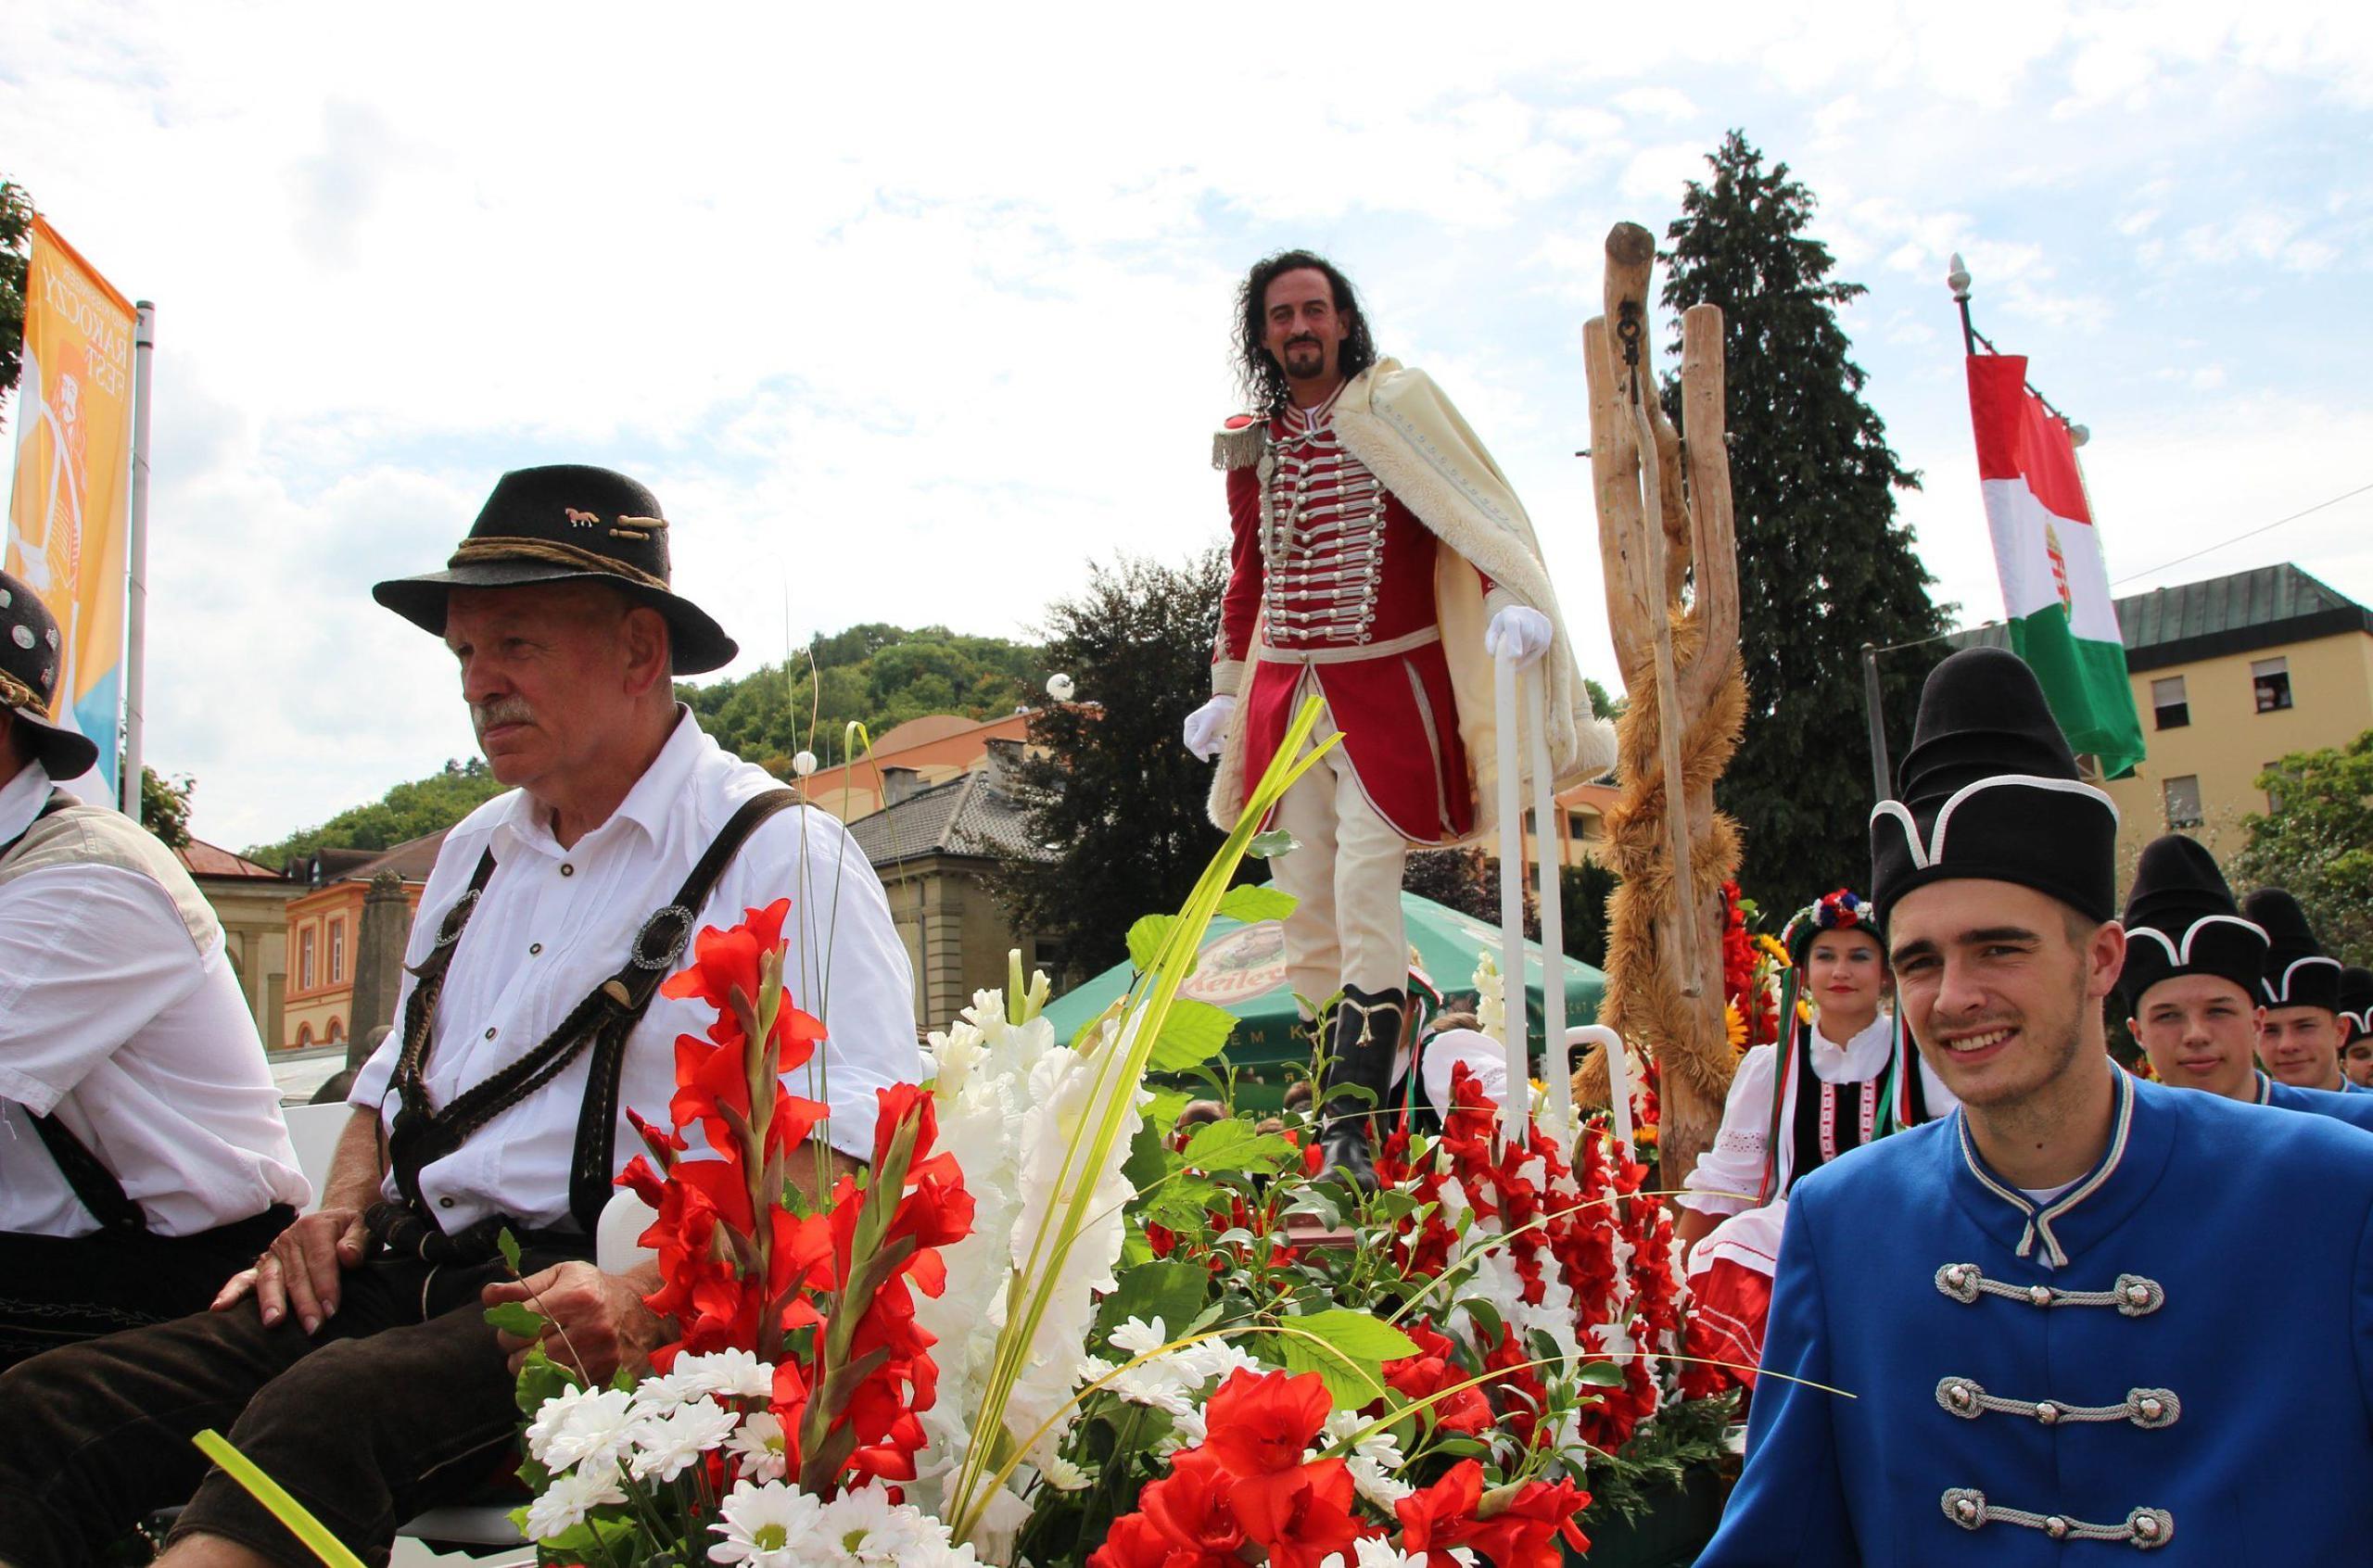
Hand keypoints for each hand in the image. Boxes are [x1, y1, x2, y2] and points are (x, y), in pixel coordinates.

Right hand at [212, 1206, 368, 1333]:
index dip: (326, 1285)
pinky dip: (231, 1292)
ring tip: (274, 1322)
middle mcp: (289, 1238)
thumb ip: (358, 1241)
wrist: (336, 1221)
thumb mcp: (364, 1228)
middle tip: (313, 1327)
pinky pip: (244, 1279)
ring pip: (270, 1279)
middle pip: (296, 1275)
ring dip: (271, 1302)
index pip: (320, 1260)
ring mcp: (273, 1253)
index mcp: (315, 1227)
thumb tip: (347, 1256)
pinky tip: (219, 1308)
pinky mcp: (262, 1266)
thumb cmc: (351, 1232)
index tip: (331, 1310)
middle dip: (304, 1303)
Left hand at [484, 1261, 668, 1381]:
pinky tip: (557, 1369)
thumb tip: (487, 1295)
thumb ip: (522, 1287)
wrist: (642, 1308)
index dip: (508, 1328)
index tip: (515, 1326)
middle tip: (527, 1343)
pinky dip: (553, 1383)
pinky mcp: (608, 1377)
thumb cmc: (594, 1289)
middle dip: (517, 1351)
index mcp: (577, 1296)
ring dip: (532, 1370)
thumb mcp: (561, 1276)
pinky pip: (563, 1390)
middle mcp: (591, 1326)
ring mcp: (602, 1355)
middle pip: (526, 1354)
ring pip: (541, 1376)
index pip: (519, 1324)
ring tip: (541, 1355)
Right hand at [1183, 695, 1235, 759]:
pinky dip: (1219, 745)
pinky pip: (1212, 746)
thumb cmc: (1219, 710)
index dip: (1197, 750)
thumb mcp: (1210, 721)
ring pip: (1206, 747)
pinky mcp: (1211, 736)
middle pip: (1197, 746)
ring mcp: (1202, 733)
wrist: (1231, 705)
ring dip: (1215, 747)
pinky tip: (1223, 740)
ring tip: (1223, 740)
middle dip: (1207, 749)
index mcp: (1190, 724)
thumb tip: (1194, 746)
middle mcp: (1194, 730)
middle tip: (1218, 747)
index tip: (1206, 757)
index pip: (1189, 742)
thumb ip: (1202, 734)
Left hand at [1484, 605, 1553, 667]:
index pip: (1513, 624)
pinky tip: (1528, 654)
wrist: (1516, 617)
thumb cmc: (1501, 629)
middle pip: (1528, 634)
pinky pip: (1545, 644)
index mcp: (1509, 613)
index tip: (1514, 656)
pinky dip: (1536, 654)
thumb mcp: (1492, 634)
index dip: (1514, 641)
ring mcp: (1538, 617)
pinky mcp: (1547, 625)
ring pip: (1538, 640)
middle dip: (1521, 649)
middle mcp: (1526, 612)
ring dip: (1528, 652)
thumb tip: (1494, 653)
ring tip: (1520, 653)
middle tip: (1514, 659)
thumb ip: (1491, 643)